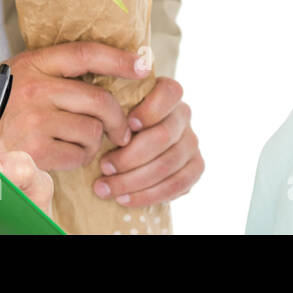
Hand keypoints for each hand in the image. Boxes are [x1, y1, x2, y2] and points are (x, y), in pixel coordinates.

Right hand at [0, 43, 150, 172]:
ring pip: (93, 130)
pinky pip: (78, 154)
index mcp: (35, 62)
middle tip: (121, 128)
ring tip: (81, 140)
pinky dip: (79, 157)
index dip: (120, 59)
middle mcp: (37, 88)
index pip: (87, 54)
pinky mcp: (36, 149)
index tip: (144, 63)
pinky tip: (65, 152)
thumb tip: (106, 70)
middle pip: (100, 100)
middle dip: (117, 118)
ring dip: (95, 140)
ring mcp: (37, 120)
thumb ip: (56, 68)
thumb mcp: (21, 70)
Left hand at [92, 76, 202, 206]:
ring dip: (133, 180)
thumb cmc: (115, 123)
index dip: (150, 110)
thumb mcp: (112, 108)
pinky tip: (124, 200)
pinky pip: (178, 184)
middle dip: (131, 156)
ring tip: (106, 188)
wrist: (129, 152)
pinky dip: (149, 195)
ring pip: (168, 164)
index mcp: (167, 93)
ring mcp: (191, 141)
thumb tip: (96, 116)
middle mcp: (183, 115)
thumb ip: (110, 107)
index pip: (169, 93)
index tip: (128, 124)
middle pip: (164, 136)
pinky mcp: (195, 167)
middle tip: (104, 167)